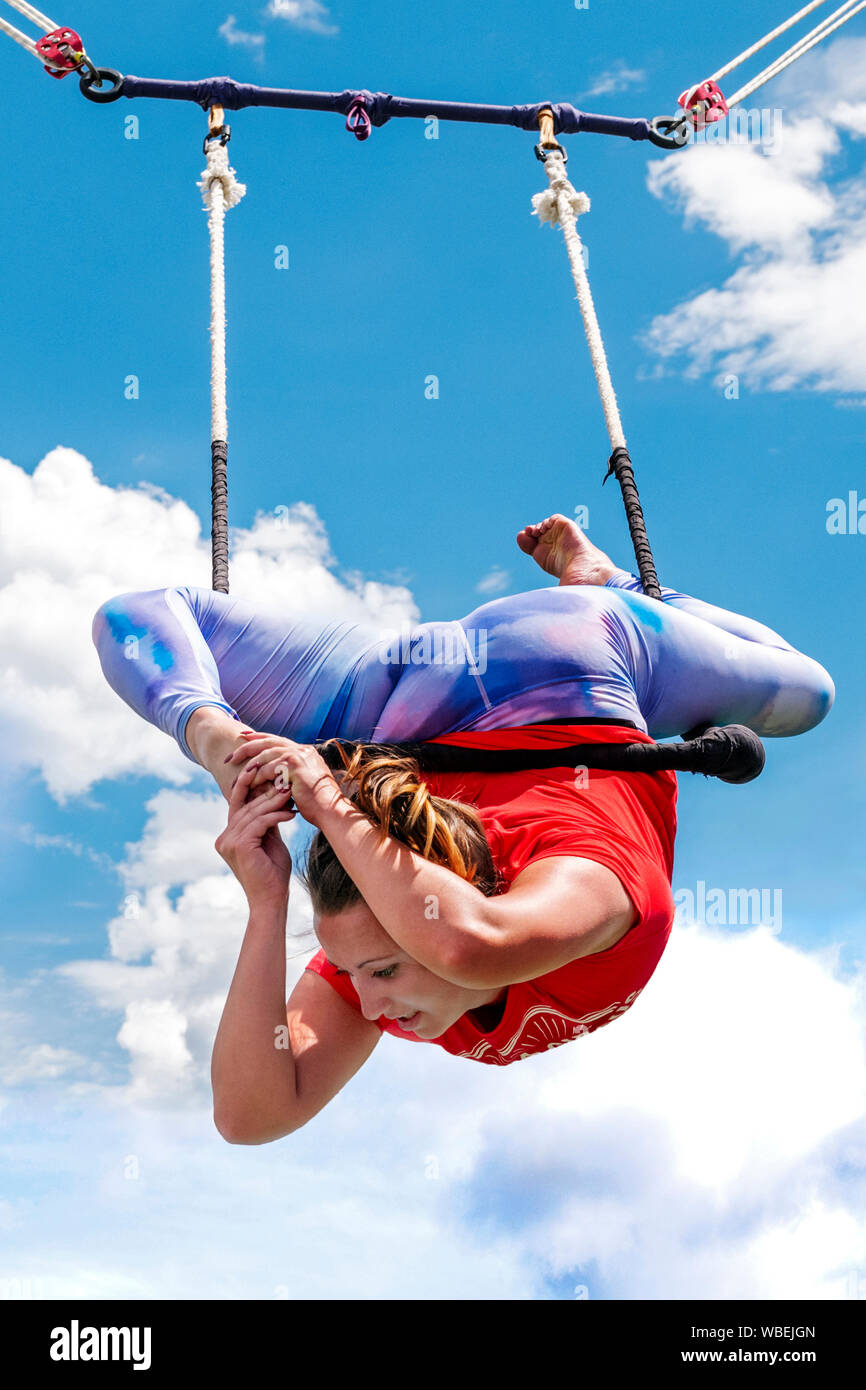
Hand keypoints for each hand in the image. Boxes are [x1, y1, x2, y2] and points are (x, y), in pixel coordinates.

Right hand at [215, 761, 296, 907]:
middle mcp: (224, 837)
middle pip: (246, 806)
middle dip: (266, 792)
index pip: (237, 804)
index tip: (261, 768)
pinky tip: (291, 813)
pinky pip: (260, 823)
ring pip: (254, 813)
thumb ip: (266, 821)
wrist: (272, 899)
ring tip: (291, 794)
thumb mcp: (269, 840)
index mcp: (228, 836)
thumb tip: (273, 797)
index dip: (246, 784)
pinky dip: (277, 815)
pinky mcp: (239, 846)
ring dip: (274, 802)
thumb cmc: (273, 873)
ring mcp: (228, 842)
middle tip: (285, 781)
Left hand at [225, 733, 344, 826]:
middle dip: (246, 748)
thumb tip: (272, 776)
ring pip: (266, 755)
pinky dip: (258, 777)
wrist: (331, 811)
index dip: (257, 738)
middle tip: (230, 757)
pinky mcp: (295, 767)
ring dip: (249, 768)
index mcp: (304, 751)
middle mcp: (302, 750)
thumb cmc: (317, 804)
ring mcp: (299, 756)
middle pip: (267, 742)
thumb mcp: (302, 784)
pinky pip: (269, 769)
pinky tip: (250, 786)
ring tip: (237, 779)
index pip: (275, 739)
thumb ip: (289, 775)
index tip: (241, 739)